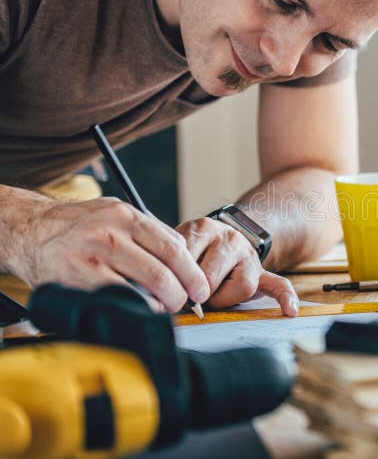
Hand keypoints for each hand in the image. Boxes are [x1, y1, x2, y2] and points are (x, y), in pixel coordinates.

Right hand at [19, 197, 209, 312]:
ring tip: (167, 307)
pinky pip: (121, 298)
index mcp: (126, 215)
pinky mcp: (79, 278)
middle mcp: (111, 232)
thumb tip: (185, 257)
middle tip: (187, 302)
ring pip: (149, 284)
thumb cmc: (79, 227)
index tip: (200, 287)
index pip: (173, 246)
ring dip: (165, 301)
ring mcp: (94, 256)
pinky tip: (142, 309)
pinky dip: (139, 308)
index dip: (192, 271)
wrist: (31, 231)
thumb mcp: (115, 215)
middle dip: (183, 290)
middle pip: (165, 267)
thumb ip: (148, 232)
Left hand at [175, 217, 298, 315]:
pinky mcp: (263, 274)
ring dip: (224, 299)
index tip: (170, 290)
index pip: (186, 265)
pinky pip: (280, 285)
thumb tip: (156, 294)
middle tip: (192, 292)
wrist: (221, 236)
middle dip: (198, 293)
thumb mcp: (177, 244)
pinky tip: (289, 310)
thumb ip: (168, 262)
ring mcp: (249, 257)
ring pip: (243, 287)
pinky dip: (285, 298)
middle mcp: (230, 239)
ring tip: (214, 295)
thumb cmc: (193, 248)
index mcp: (203, 228)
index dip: (176, 284)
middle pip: (210, 280)